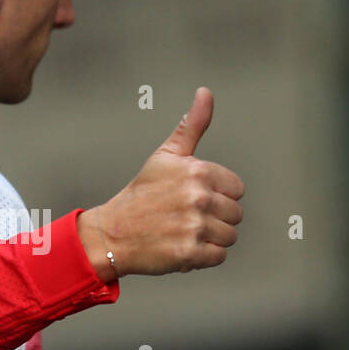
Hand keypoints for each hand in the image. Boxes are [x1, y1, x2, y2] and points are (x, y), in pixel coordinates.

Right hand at [77, 87, 243, 279]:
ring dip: (209, 238)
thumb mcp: (165, 155)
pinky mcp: (190, 253)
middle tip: (184, 216)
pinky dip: (202, 257)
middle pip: (235, 214)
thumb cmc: (140, 194)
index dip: (217, 194)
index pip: (236, 188)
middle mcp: (199, 197)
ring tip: (182, 231)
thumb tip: (205, 93)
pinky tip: (181, 246)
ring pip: (228, 237)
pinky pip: (218, 256)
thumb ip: (192, 126)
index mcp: (197, 171)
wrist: (111, 233)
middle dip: (214, 218)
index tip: (192, 197)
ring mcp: (195, 226)